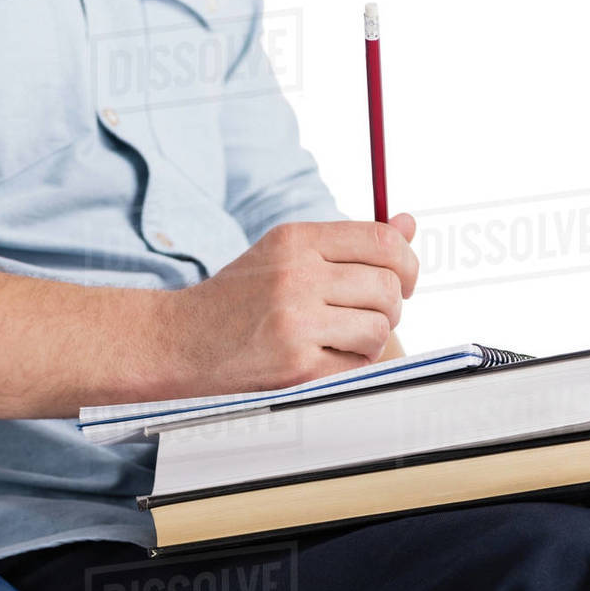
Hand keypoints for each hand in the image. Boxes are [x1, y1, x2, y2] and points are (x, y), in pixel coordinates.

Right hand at [166, 215, 417, 393]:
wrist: (180, 341)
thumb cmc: (238, 299)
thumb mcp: (284, 254)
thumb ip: (347, 242)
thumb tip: (409, 224)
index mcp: (295, 239)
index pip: (382, 241)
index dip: (407, 263)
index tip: (403, 281)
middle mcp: (296, 275)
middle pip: (388, 287)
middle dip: (390, 307)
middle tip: (367, 316)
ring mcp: (295, 322)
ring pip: (378, 328)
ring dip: (370, 339)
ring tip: (341, 340)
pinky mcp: (295, 365)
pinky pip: (358, 365)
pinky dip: (351, 366)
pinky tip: (322, 359)